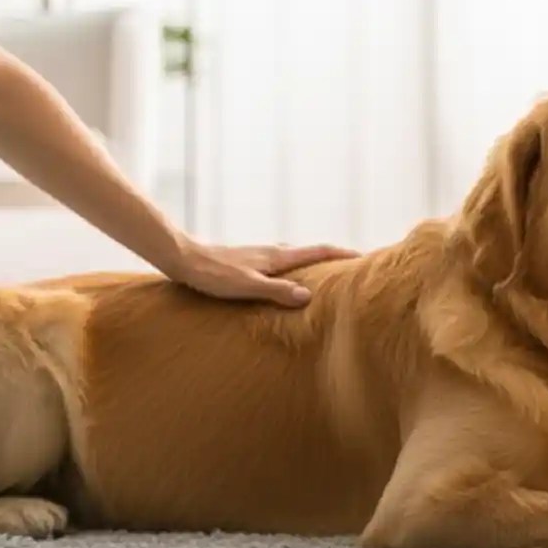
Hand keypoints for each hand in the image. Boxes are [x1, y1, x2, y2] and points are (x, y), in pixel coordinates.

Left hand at [167, 238, 359, 306]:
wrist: (184, 260)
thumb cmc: (214, 276)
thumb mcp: (248, 287)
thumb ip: (277, 291)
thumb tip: (308, 296)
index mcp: (277, 257)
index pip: (318, 250)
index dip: (342, 253)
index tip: (364, 255)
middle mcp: (272, 252)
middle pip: (310, 251)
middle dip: (332, 257)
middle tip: (351, 265)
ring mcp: (259, 255)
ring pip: (294, 256)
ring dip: (312, 262)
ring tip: (323, 274)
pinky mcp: (247, 261)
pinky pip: (280, 263)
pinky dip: (293, 268)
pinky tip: (284, 278)